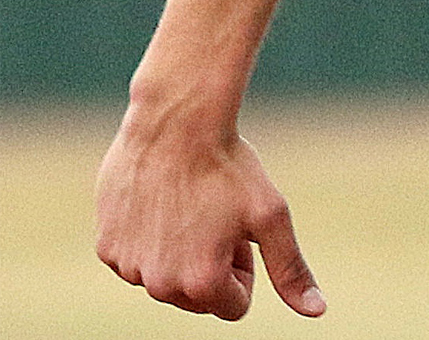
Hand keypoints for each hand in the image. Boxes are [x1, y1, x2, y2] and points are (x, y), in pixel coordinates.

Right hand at [95, 116, 324, 320]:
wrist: (176, 124)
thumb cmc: (228, 167)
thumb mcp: (271, 217)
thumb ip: (290, 270)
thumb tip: (316, 310)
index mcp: (202, 284)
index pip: (234, 306)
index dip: (244, 269)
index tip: (240, 233)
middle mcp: (159, 284)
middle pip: (198, 297)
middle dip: (211, 265)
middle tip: (215, 218)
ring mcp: (127, 267)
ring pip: (166, 278)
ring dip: (180, 253)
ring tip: (190, 207)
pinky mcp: (106, 246)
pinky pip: (136, 259)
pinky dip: (150, 240)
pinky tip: (161, 204)